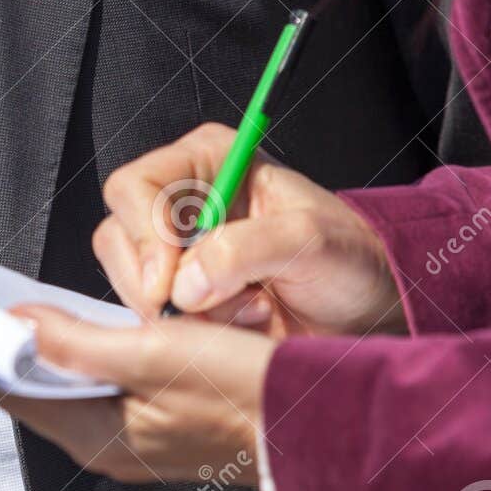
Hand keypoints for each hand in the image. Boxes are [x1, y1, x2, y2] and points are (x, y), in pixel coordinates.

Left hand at [0, 305, 274, 483]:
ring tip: (10, 310)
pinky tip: (73, 327)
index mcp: (96, 436)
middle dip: (1, 348)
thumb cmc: (245, 389)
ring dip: (38, 351)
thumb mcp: (155, 353)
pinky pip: (94, 386)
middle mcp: (105, 446)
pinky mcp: (154, 425)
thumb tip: (14, 324)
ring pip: (61, 387)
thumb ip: (77, 342)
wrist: (318, 420)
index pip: (9, 390)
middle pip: (30, 390)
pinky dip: (75, 356)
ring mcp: (130, 438)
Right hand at [96, 122, 403, 336]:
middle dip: (155, 281)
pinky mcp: (181, 295)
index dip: (141, 234)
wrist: (373, 310)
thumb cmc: (352, 259)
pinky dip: (195, 329)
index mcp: (208, 161)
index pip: (135, 187)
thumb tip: (183, 284)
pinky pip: (156, 317)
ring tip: (250, 308)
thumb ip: (244, 250)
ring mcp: (178, 252)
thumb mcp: (311, 241)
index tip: (165, 281)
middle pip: (118, 236)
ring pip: (132, 281)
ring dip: (186, 309)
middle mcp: (183, 201)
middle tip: (197, 306)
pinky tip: (244, 321)